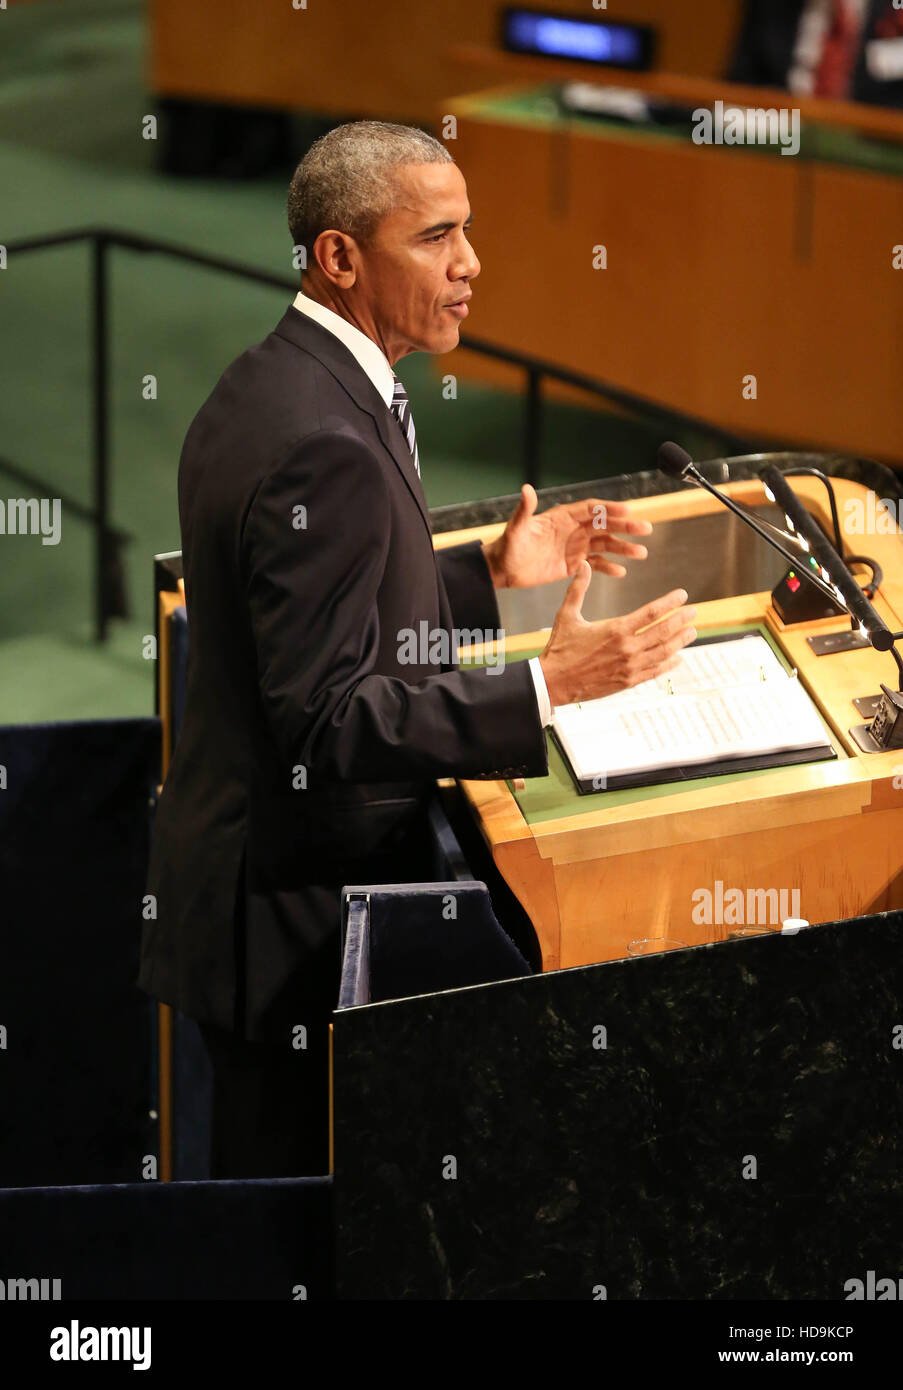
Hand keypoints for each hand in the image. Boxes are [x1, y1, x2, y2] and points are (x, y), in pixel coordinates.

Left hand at [483, 484, 651, 589]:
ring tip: (641, 553)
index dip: (609, 509)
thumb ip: (524, 509)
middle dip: (625, 527)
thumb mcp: (516, 528)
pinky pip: (595, 565)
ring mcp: (575, 547)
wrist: (503, 569)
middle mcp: (573, 530)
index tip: (628, 510)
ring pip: (605, 544)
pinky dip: (609, 568)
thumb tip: (526, 489)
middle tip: (646, 529)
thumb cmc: (507, 546)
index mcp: (562, 517)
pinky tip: (622, 572)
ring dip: (623, 548)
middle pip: (604, 525)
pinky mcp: (573, 564)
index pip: (591, 509)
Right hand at [539, 562, 696, 706]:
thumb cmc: (559, 648)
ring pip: (664, 651)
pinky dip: (669, 664)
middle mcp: (627, 648)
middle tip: (693, 612)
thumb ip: (578, 589)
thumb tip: (584, 564)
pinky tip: (678, 658)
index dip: (670, 602)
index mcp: (616, 629)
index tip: (683, 595)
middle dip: (681, 620)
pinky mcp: (628, 681)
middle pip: (663, 631)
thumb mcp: (566, 615)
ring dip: (681, 641)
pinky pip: (655, 671)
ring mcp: (630, 666)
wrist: (554, 682)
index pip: (651, 612)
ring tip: (692, 632)